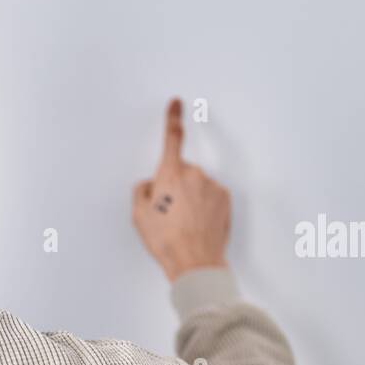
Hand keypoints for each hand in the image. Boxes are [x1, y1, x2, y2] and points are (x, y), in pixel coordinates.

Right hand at [132, 98, 230, 281]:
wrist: (194, 261)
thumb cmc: (166, 240)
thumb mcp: (139, 216)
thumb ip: (142, 192)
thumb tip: (150, 186)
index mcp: (170, 174)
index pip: (172, 138)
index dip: (173, 118)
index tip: (176, 103)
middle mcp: (194, 175)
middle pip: (181, 172)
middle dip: (175, 186)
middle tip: (168, 213)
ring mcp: (212, 186)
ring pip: (197, 186)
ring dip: (190, 198)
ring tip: (183, 224)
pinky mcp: (225, 199)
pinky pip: (210, 197)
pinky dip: (203, 207)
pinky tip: (196, 224)